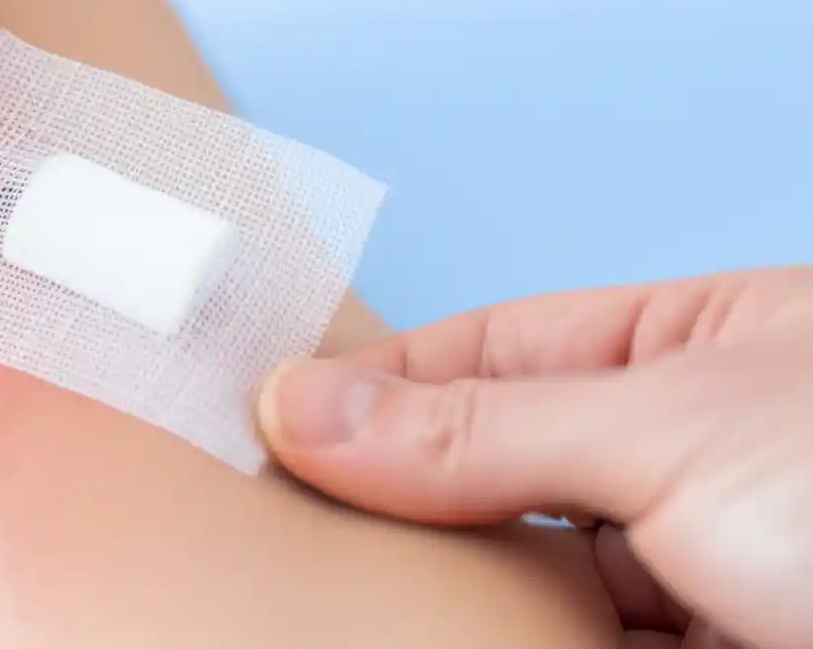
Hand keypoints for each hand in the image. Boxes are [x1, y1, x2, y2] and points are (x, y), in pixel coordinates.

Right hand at [258, 269, 812, 648]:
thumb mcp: (672, 433)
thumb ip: (481, 428)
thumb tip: (307, 405)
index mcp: (692, 348)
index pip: (489, 350)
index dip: (376, 382)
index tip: (268, 421)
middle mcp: (689, 455)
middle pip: (495, 469)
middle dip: (394, 497)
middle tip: (279, 523)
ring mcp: (697, 570)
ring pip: (527, 578)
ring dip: (441, 594)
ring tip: (334, 597)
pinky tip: (420, 645)